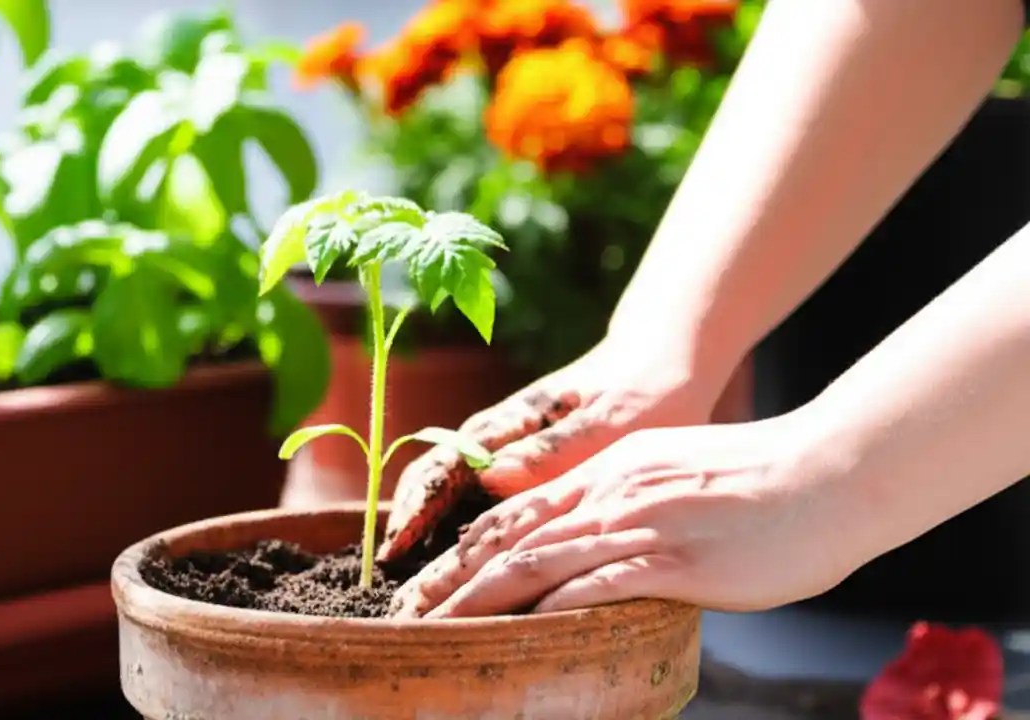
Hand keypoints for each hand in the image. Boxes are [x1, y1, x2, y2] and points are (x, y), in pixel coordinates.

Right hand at [376, 340, 719, 563]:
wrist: (660, 364)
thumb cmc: (640, 393)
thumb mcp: (607, 423)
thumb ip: (552, 450)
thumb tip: (489, 477)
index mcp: (508, 424)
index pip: (441, 467)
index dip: (415, 511)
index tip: (395, 550)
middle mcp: (494, 435)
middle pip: (429, 480)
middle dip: (405, 527)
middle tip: (398, 586)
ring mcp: (502, 447)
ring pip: (445, 488)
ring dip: (424, 529)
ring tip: (416, 583)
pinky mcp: (519, 460)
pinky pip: (471, 493)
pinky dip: (454, 525)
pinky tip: (460, 563)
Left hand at [391, 413, 865, 617]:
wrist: (831, 471)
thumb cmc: (763, 482)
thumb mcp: (675, 475)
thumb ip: (631, 503)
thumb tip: (603, 543)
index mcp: (607, 471)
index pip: (516, 511)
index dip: (463, 548)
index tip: (427, 578)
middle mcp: (609, 492)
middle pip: (508, 538)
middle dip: (450, 578)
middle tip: (407, 612)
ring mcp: (638, 524)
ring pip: (535, 562)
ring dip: (478, 599)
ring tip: (437, 628)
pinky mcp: (673, 561)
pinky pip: (595, 585)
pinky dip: (548, 610)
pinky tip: (517, 632)